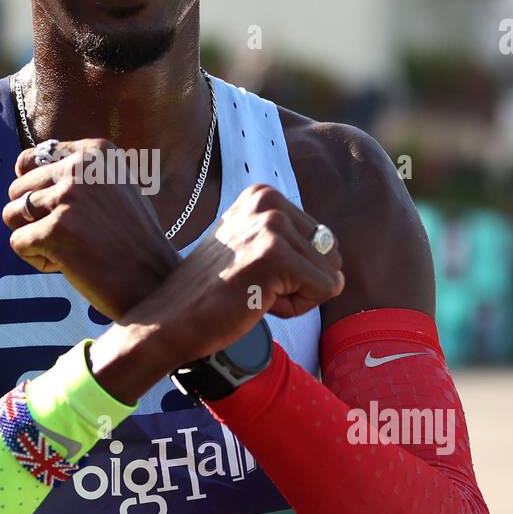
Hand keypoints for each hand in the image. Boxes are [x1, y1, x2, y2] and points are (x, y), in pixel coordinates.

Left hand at [1, 139, 179, 319]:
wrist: (153, 281)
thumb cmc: (133, 240)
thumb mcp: (117, 186)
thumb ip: (79, 171)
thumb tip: (22, 164)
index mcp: (96, 152)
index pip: (32, 158)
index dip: (39, 191)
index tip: (67, 211)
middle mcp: (81, 167)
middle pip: (18, 187)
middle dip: (34, 217)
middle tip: (71, 235)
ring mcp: (67, 198)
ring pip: (11, 214)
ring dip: (33, 237)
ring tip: (68, 248)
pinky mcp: (54, 230)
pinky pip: (17, 243)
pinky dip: (36, 260)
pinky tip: (68, 265)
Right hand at [87, 185, 344, 402]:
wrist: (173, 319)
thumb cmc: (215, 292)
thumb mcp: (252, 248)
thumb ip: (291, 244)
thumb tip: (339, 267)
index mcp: (263, 194)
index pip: (322, 239)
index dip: (294, 269)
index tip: (252, 272)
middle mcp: (268, 200)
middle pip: (330, 254)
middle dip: (300, 282)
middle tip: (253, 286)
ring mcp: (271, 225)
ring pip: (329, 275)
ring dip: (296, 297)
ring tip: (252, 293)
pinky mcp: (276, 255)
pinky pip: (325, 290)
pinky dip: (296, 308)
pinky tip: (257, 302)